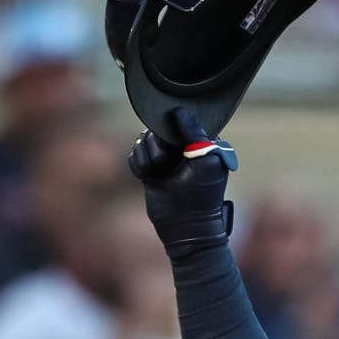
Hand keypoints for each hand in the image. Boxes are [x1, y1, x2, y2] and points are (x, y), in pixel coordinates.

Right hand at [129, 107, 239, 257]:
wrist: (184, 226)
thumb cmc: (201, 195)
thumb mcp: (204, 161)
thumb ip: (195, 134)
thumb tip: (179, 112)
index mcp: (201, 142)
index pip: (180, 120)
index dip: (173, 130)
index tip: (177, 147)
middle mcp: (182, 147)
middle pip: (157, 128)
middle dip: (156, 145)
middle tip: (165, 162)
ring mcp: (165, 157)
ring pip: (142, 140)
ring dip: (147, 157)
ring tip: (158, 172)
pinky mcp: (150, 168)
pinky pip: (134, 154)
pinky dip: (138, 165)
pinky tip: (149, 177)